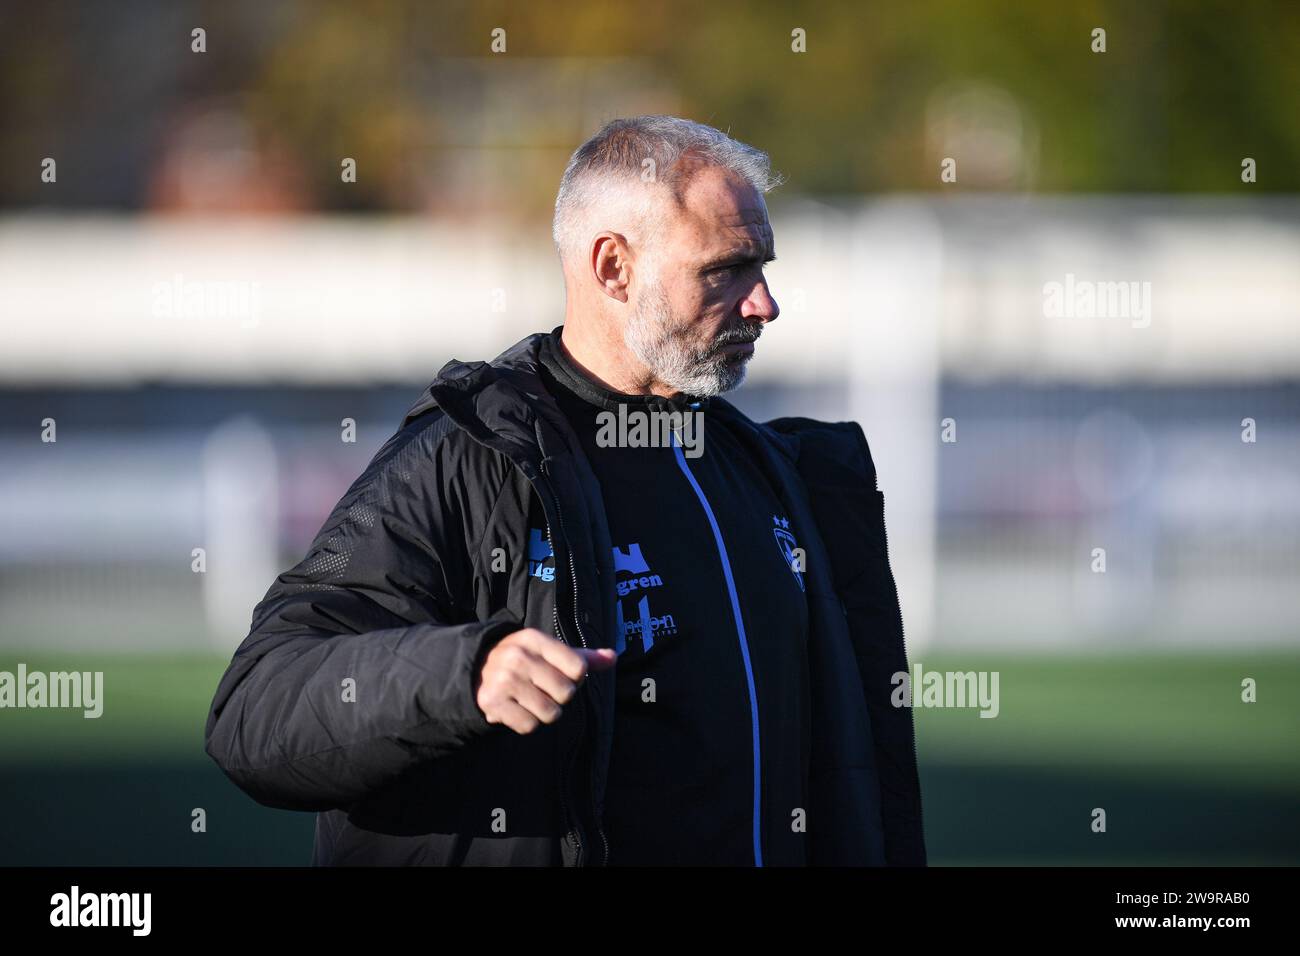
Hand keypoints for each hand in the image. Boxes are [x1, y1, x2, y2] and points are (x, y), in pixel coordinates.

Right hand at [473, 627, 616, 734]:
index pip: (579, 668)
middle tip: (542, 689)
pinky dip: (527, 723)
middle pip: (566, 693)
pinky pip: (529, 726)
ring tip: (530, 699)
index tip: (559, 674)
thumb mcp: (549, 651)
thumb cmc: (523, 660)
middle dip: (559, 697)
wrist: (476, 670)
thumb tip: (613, 658)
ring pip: (550, 713)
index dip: (575, 678)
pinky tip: (517, 709)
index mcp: (534, 639)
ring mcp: (504, 680)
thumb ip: (582, 656)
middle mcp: (518, 657)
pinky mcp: (493, 703)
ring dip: (545, 712)